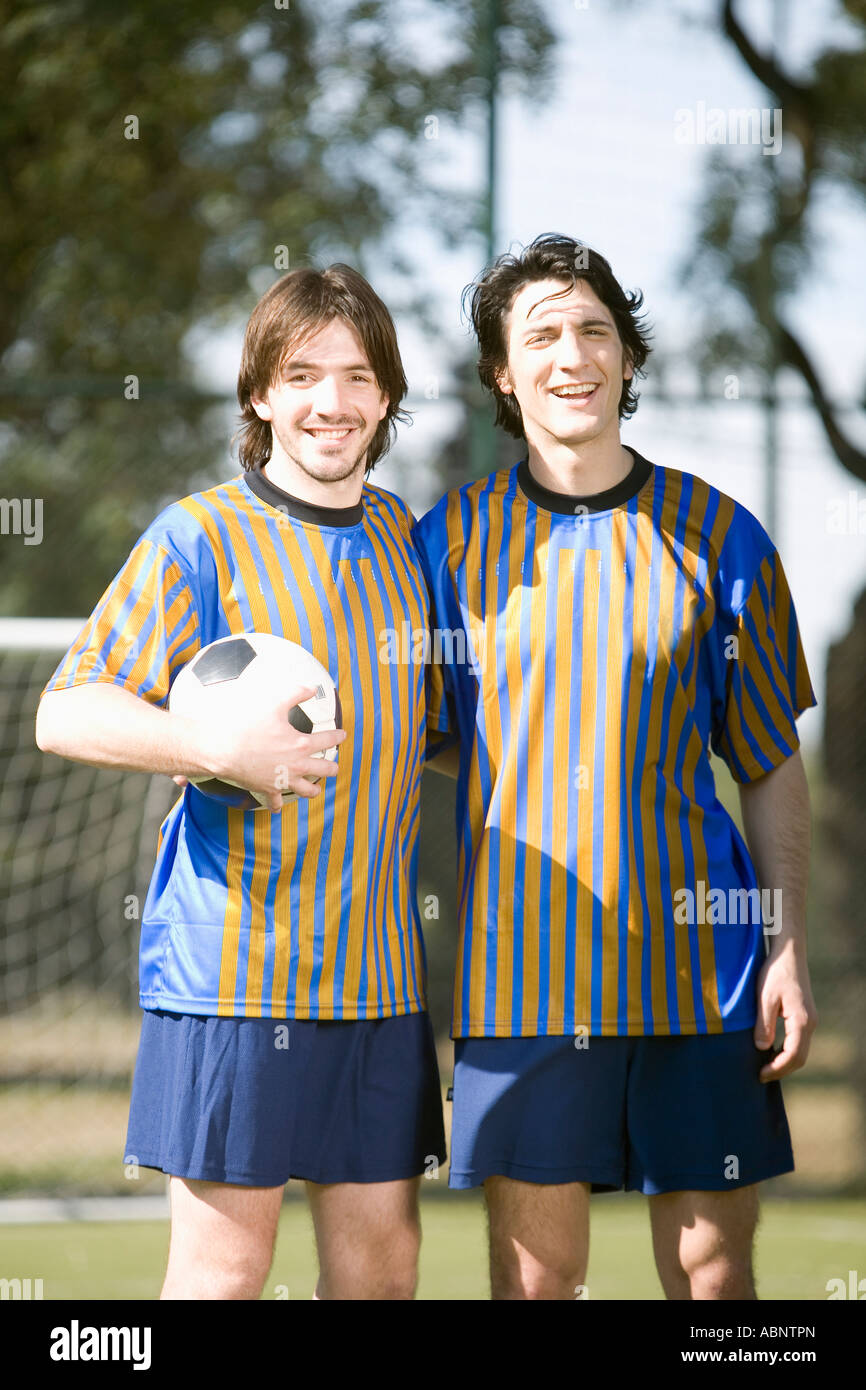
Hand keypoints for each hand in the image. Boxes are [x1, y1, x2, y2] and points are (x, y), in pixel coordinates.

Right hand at [199, 683, 346, 812]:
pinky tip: (277, 807)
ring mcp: (283, 780)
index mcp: (301, 744)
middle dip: (331, 768)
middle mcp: (297, 766)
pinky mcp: (267, 790)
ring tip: (315, 789)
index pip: (327, 741)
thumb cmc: (248, 725)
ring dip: (313, 790)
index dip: (337, 737)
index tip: (342, 735)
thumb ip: (296, 693)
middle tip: (334, 767)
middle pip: (323, 770)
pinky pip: (275, 802)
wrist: (224, 749)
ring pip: (306, 791)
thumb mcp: (274, 703)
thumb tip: (312, 688)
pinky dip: (277, 805)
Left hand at [753, 944, 817, 1081]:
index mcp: (801, 1021)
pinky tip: (772, 1051)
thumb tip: (762, 1048)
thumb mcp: (764, 998)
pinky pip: (799, 1041)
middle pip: (800, 1058)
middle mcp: (810, 1023)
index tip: (760, 1074)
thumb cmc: (775, 972)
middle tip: (761, 1076)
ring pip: (801, 1050)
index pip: (792, 1055)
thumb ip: (763, 1024)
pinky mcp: (805, 1015)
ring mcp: (809, 1020)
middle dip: (781, 1070)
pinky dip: (787, 1051)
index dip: (777, 1069)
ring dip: (785, 1062)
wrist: (788, 953)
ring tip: (765, 1066)